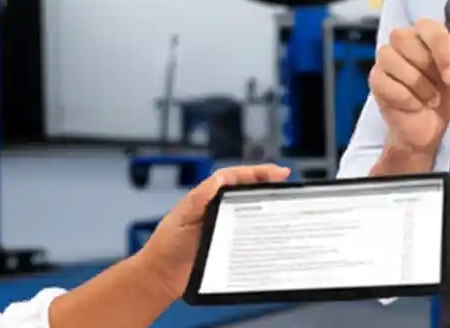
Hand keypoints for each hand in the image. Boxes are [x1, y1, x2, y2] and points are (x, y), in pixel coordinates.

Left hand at [135, 163, 291, 298]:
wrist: (161, 277)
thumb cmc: (166, 246)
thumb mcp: (181, 217)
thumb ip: (199, 198)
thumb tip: (219, 178)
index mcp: (206, 197)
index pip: (235, 178)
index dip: (257, 173)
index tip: (277, 172)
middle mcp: (217, 209)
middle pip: (247, 192)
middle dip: (268, 185)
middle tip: (288, 185)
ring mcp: (223, 228)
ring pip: (250, 212)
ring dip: (268, 206)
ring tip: (286, 204)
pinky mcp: (227, 246)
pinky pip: (248, 235)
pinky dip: (262, 231)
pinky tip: (273, 232)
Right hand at [370, 18, 449, 154]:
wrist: (427, 127)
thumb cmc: (443, 97)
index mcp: (424, 35)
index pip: (429, 28)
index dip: (442, 51)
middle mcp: (401, 42)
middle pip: (404, 39)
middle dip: (427, 67)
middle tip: (440, 88)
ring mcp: (385, 60)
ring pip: (394, 61)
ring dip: (418, 86)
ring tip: (429, 99)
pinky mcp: (376, 80)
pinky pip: (386, 83)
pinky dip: (406, 99)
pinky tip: (414, 106)